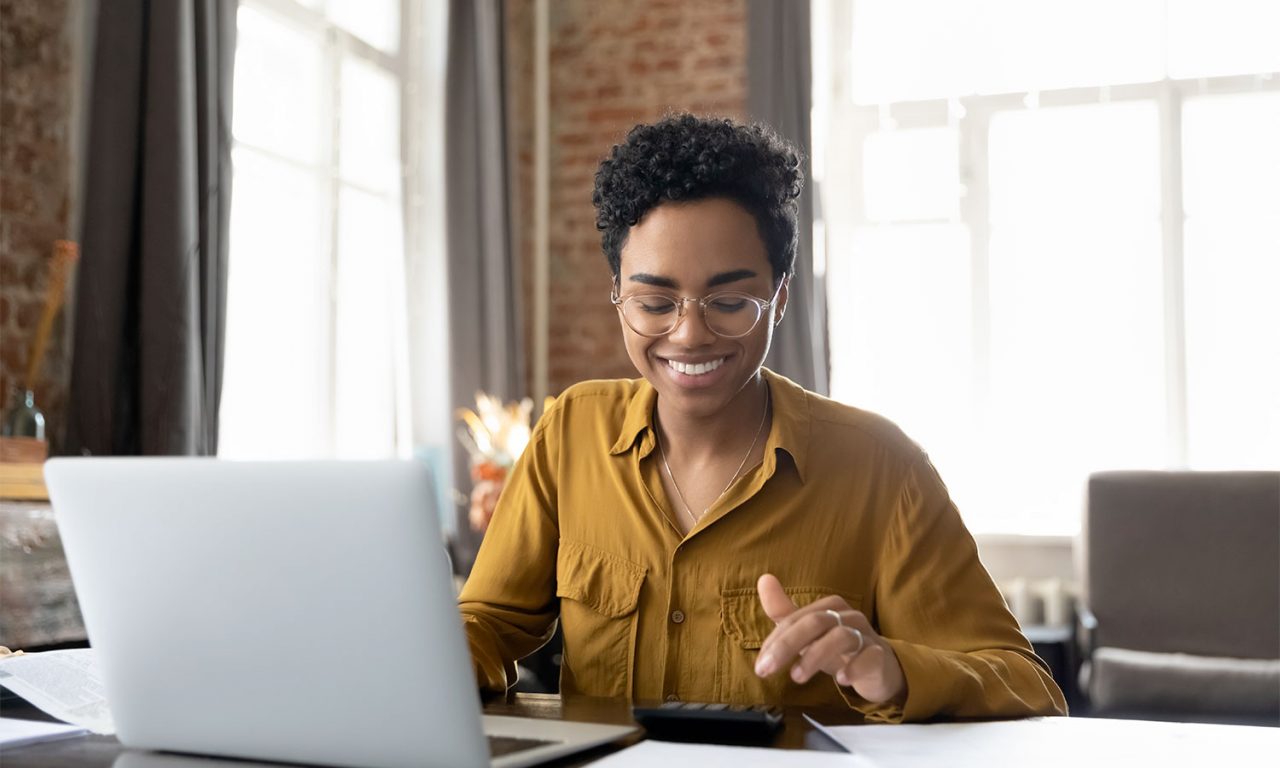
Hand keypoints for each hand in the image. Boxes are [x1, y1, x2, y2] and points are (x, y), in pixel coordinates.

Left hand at [754, 573, 905, 704]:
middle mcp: (848, 616)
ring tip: (796, 677)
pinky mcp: (880, 656)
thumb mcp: (809, 634)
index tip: (760, 666)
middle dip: (787, 645)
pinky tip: (841, 679)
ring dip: (814, 657)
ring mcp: (866, 635)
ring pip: (840, 637)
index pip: (795, 619)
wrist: (880, 668)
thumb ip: (784, 612)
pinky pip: (869, 656)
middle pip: (815, 622)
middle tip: (766, 670)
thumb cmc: (839, 649)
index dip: (775, 641)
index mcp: (829, 607)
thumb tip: (764, 579)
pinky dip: (854, 667)